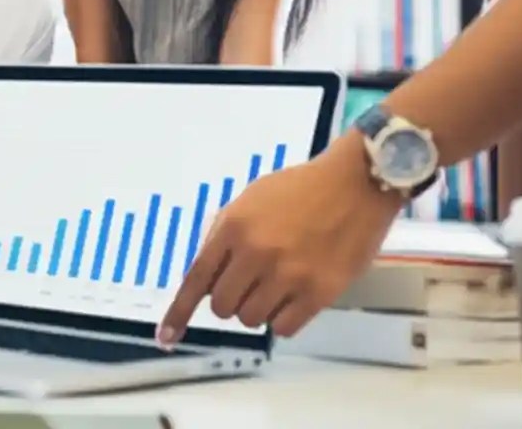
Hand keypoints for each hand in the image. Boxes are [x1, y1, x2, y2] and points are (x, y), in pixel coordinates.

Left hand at [159, 135, 402, 344]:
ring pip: (251, 319)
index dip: (179, 312)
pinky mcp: (319, 292)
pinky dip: (283, 319)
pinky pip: (284, 328)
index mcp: (234, 227)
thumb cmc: (300, 189)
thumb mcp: (250, 199)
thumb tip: (207, 274)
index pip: (197, 278)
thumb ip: (224, 234)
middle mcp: (256, 253)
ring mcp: (288, 274)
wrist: (355, 184)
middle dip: (230, 299)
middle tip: (248, 283)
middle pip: (222, 305)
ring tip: (277, 284)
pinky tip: (294, 297)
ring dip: (258, 308)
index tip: (165, 338)